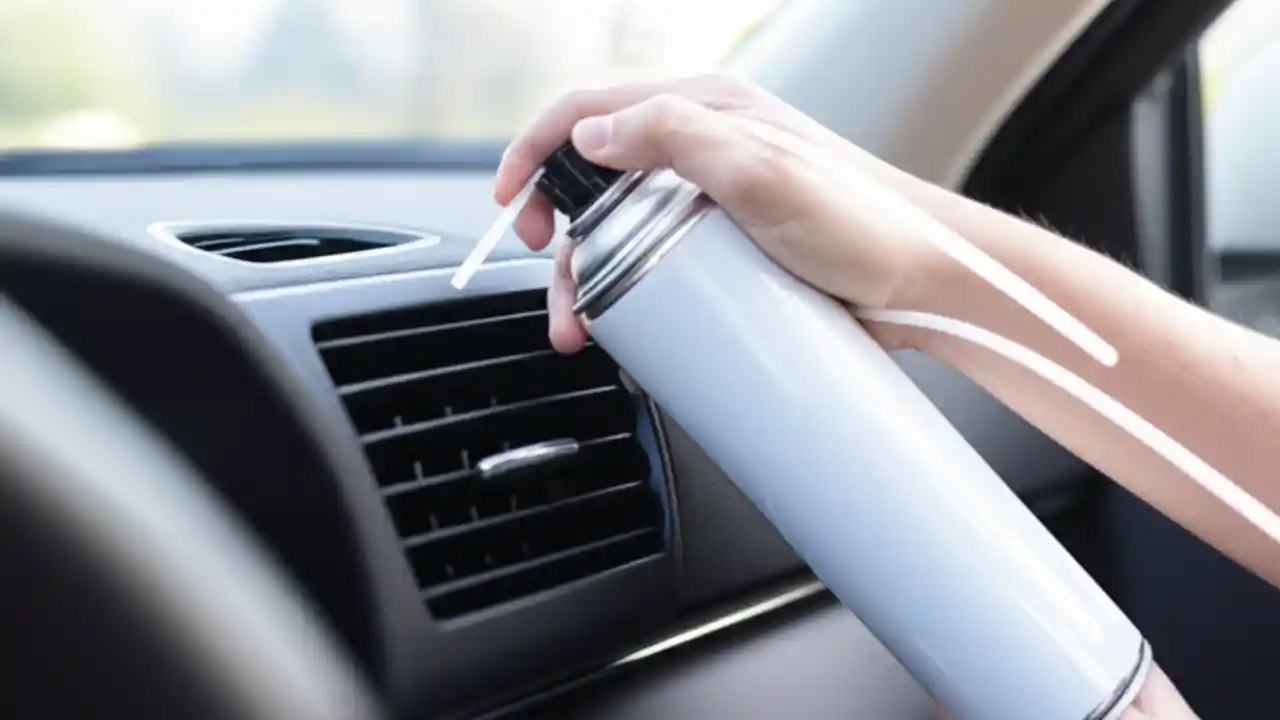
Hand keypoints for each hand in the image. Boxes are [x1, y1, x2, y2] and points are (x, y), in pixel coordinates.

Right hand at [494, 74, 946, 352]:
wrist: (925, 283)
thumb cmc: (864, 221)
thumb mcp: (764, 171)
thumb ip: (677, 137)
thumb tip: (592, 137)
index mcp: (705, 111)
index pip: (592, 112)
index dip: (537, 152)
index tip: (510, 204)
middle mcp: (703, 150)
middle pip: (597, 181)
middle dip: (561, 236)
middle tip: (559, 285)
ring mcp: (714, 203)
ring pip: (622, 231)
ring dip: (590, 279)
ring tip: (588, 329)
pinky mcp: (728, 250)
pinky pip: (658, 264)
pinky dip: (629, 296)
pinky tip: (630, 330)